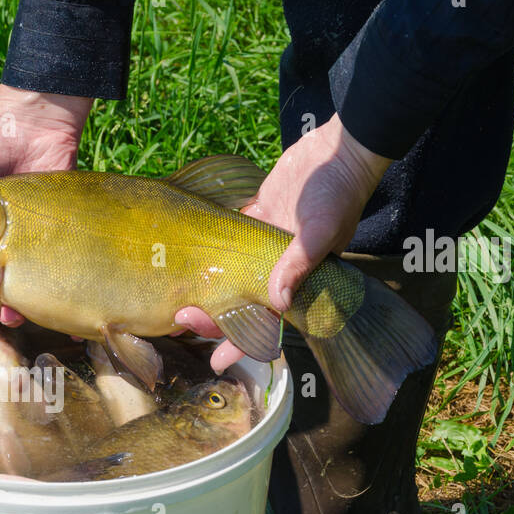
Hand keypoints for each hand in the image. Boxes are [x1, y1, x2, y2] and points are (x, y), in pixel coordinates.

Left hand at [174, 113, 391, 370]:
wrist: (338, 151)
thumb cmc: (336, 194)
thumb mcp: (320, 230)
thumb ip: (299, 264)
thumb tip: (278, 300)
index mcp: (297, 280)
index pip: (265, 322)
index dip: (240, 344)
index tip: (216, 362)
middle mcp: (277, 268)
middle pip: (239, 302)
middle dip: (211, 316)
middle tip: (180, 319)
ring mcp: (263, 243)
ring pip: (228, 275)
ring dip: (205, 287)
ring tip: (175, 299)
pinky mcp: (255, 216)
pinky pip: (227, 239)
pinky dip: (207, 250)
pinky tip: (182, 257)